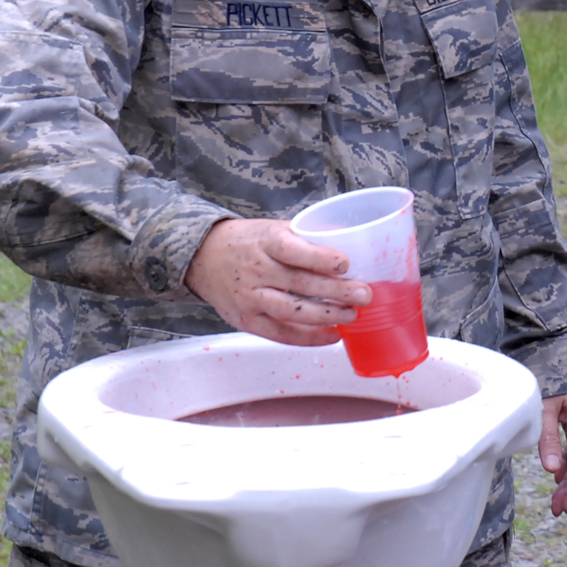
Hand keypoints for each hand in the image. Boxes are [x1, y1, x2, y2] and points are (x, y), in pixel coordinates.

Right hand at [184, 218, 370, 345]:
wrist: (202, 258)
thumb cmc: (249, 241)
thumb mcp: (273, 228)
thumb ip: (307, 237)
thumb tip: (352, 240)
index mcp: (265, 242)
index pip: (292, 251)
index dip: (319, 258)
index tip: (345, 263)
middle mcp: (256, 271)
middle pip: (299, 284)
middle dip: (335, 292)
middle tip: (363, 295)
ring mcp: (250, 298)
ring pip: (291, 312)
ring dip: (325, 316)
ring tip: (352, 316)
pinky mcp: (247, 320)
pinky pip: (280, 334)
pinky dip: (308, 337)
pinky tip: (332, 335)